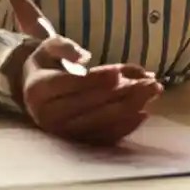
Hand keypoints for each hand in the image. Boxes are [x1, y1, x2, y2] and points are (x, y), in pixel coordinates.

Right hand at [8, 0, 162, 145]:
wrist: (35, 93)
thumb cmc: (48, 64)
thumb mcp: (49, 47)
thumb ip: (64, 46)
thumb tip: (84, 58)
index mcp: (39, 90)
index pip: (71, 84)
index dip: (96, 79)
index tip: (119, 72)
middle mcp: (48, 115)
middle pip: (92, 104)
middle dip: (124, 91)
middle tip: (152, 81)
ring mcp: (62, 132)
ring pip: (101, 121)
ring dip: (131, 107)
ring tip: (154, 91)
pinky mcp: (76, 142)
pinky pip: (103, 136)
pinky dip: (125, 126)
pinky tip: (144, 112)